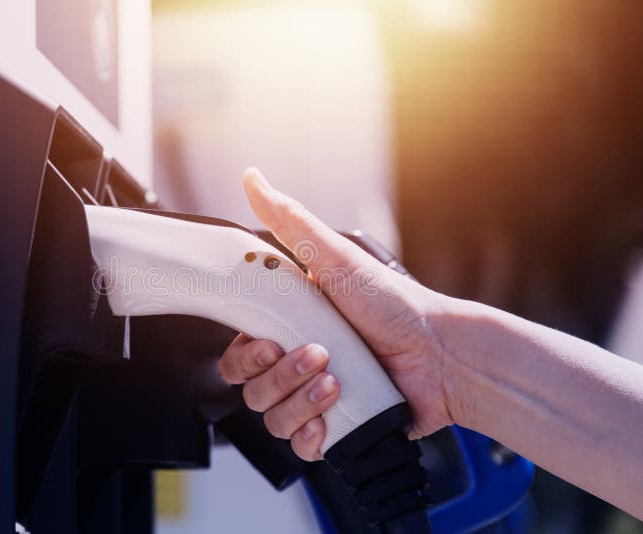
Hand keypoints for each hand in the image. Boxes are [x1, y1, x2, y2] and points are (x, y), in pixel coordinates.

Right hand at [218, 168, 456, 460]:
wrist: (441, 354)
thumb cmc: (392, 304)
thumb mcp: (334, 258)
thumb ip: (288, 221)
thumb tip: (253, 178)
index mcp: (286, 329)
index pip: (237, 353)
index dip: (243, 355)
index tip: (267, 342)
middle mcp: (295, 365)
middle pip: (250, 390)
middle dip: (279, 376)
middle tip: (316, 354)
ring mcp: (314, 398)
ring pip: (272, 418)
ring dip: (300, 400)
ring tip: (337, 380)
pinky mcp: (335, 429)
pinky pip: (300, 445)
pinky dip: (313, 432)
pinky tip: (334, 411)